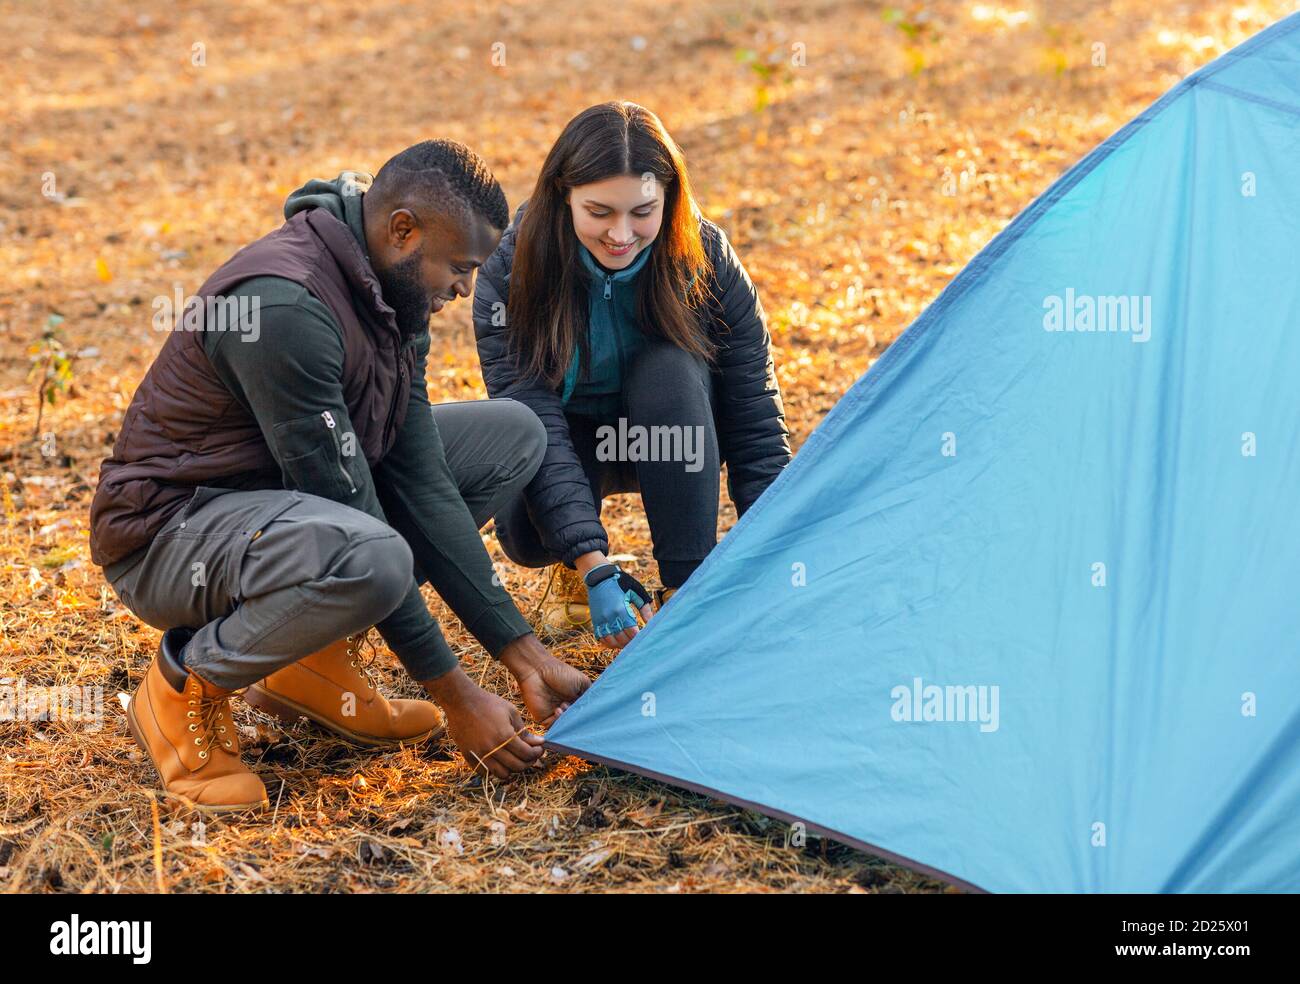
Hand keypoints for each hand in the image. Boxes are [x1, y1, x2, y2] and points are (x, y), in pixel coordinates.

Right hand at [420, 667, 542, 779]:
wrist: (461, 701)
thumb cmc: (488, 703)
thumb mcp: (511, 712)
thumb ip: (524, 731)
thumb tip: (539, 743)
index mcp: (504, 736)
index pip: (526, 754)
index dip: (536, 753)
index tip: (540, 749)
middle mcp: (492, 749)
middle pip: (517, 767)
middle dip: (528, 762)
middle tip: (531, 755)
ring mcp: (479, 754)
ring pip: (502, 774)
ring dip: (512, 769)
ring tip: (515, 759)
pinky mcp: (469, 757)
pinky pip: (486, 772)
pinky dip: (495, 769)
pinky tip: (499, 759)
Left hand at [499, 633, 590, 725]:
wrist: (538, 670)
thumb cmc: (560, 672)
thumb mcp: (582, 682)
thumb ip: (591, 697)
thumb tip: (596, 710)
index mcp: (576, 700)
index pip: (584, 713)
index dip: (588, 714)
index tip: (591, 713)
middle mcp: (567, 709)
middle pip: (576, 722)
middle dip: (578, 718)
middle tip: (578, 711)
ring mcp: (555, 715)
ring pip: (566, 726)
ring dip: (567, 719)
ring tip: (565, 704)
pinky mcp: (544, 719)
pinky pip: (554, 728)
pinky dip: (558, 721)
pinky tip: (558, 709)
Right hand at [585, 565, 653, 649]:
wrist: (600, 577)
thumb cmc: (621, 583)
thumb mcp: (636, 592)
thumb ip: (645, 609)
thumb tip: (652, 623)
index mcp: (621, 609)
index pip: (632, 632)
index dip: (639, 638)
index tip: (645, 638)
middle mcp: (609, 616)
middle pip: (622, 639)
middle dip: (631, 642)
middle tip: (638, 642)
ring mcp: (600, 620)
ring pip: (611, 641)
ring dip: (620, 645)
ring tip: (628, 642)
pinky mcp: (595, 621)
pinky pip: (601, 638)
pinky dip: (609, 643)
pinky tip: (617, 641)